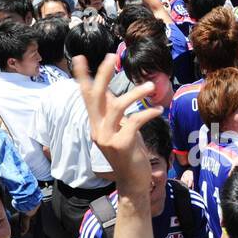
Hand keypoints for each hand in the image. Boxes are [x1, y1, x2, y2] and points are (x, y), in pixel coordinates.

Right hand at [73, 53, 159, 186]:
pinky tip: (159, 111)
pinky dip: (148, 113)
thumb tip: (114, 92)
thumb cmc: (130, 153)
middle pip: (97, 96)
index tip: (79, 58)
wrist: (133, 181)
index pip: (87, 97)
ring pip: (117, 107)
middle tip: (111, 55)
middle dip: (102, 74)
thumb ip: (116, 112)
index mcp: (96, 124)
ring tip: (151, 86)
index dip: (83, 77)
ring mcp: (107, 137)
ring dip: (136, 94)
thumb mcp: (121, 129)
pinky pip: (135, 121)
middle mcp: (98, 129)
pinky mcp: (121, 144)